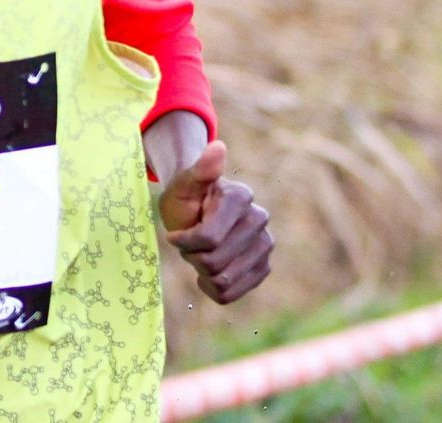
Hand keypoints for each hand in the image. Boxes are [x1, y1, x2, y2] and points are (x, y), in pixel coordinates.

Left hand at [158, 140, 272, 303]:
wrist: (195, 213)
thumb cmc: (185, 198)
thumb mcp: (183, 185)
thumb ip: (200, 170)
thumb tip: (217, 147)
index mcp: (241, 197)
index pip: (208, 239)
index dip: (183, 242)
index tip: (176, 232)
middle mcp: (260, 220)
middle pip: (214, 262)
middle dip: (193, 256)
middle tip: (190, 242)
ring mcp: (265, 245)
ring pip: (223, 281)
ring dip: (202, 272)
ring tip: (201, 252)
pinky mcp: (263, 268)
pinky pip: (232, 295)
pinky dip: (213, 288)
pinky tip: (209, 271)